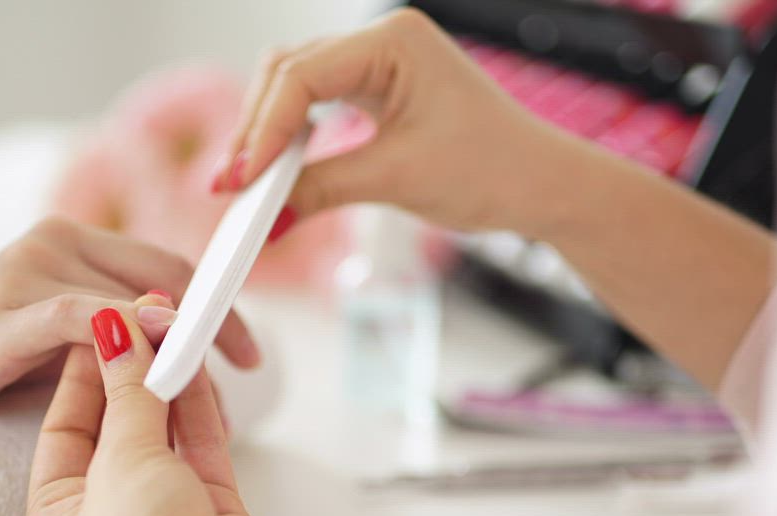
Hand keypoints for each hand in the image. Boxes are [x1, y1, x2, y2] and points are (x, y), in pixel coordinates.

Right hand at [0, 216, 260, 421]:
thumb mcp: (59, 344)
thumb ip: (114, 335)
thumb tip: (185, 352)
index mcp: (72, 242)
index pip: (169, 266)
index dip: (217, 306)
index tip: (248, 352)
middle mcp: (54, 240)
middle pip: (165, 279)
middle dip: (212, 329)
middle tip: (243, 373)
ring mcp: (29, 269)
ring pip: (135, 301)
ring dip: (180, 351)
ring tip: (207, 397)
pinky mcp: (7, 312)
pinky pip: (86, 320)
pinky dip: (131, 341)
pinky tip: (158, 369)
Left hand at [24, 300, 445, 515]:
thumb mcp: (119, 464)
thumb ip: (126, 393)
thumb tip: (116, 332)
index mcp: (56, 513)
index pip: (64, 421)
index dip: (86, 366)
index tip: (107, 318)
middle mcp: (105, 512)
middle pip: (116, 421)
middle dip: (132, 368)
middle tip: (148, 314)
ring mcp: (160, 511)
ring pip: (163, 429)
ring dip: (169, 380)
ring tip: (177, 326)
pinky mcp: (210, 510)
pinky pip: (201, 444)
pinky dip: (200, 405)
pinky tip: (197, 364)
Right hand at [213, 7, 579, 235]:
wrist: (543, 187)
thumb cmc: (493, 170)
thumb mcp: (396, 180)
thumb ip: (319, 189)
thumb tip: (262, 214)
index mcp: (394, 41)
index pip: (300, 76)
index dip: (262, 130)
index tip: (239, 180)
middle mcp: (383, 41)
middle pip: (287, 74)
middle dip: (257, 130)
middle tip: (233, 187)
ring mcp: (380, 64)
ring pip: (296, 88)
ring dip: (271, 134)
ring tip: (250, 184)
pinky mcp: (380, 91)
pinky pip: (319, 105)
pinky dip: (295, 138)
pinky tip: (280, 170)